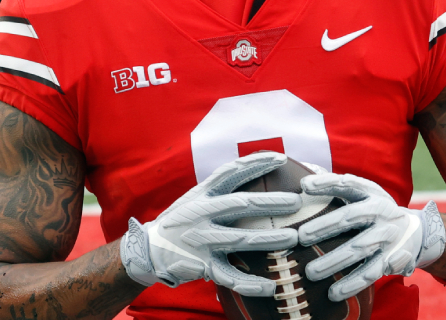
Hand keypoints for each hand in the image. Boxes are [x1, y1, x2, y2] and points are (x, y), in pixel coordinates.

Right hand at [119, 152, 302, 296]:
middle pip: (240, 205)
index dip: (256, 164)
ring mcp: (201, 240)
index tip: (281, 158)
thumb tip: (258, 172)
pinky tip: (271, 286)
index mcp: (202, 194)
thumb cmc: (183, 219)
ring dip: (269, 239)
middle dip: (270, 202)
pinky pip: (230, 276)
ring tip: (295, 237)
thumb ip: (221, 189)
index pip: (231, 173)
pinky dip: (250, 283)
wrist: (148, 249)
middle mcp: (201, 214)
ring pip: (241, 240)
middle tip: (297, 201)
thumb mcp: (197, 197)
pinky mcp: (202, 265)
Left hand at [297, 173, 445, 301]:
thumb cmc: (375, 209)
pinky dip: (352, 283)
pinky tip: (333, 292)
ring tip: (310, 272)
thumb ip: (337, 185)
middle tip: (300, 236)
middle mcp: (381, 212)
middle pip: (350, 217)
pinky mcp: (392, 259)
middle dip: (324, 226)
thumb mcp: (364, 192)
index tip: (304, 185)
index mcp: (370, 192)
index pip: (347, 184)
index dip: (326, 183)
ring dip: (334, 261)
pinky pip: (371, 272)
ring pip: (359, 248)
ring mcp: (387, 236)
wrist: (416, 232)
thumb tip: (304, 179)